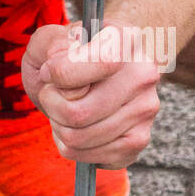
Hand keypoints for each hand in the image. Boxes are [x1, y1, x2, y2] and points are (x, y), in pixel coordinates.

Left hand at [20, 20, 160, 169]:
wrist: (89, 71)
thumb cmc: (66, 54)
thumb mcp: (49, 38)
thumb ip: (51, 45)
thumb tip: (59, 69)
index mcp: (127, 39)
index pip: (101, 62)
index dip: (62, 73)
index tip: (51, 70)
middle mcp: (144, 75)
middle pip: (80, 112)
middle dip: (52, 104)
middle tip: (53, 93)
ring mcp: (146, 110)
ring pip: (79, 137)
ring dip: (58, 125)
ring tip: (64, 107)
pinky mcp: (138, 141)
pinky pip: (87, 156)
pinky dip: (69, 144)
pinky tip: (76, 125)